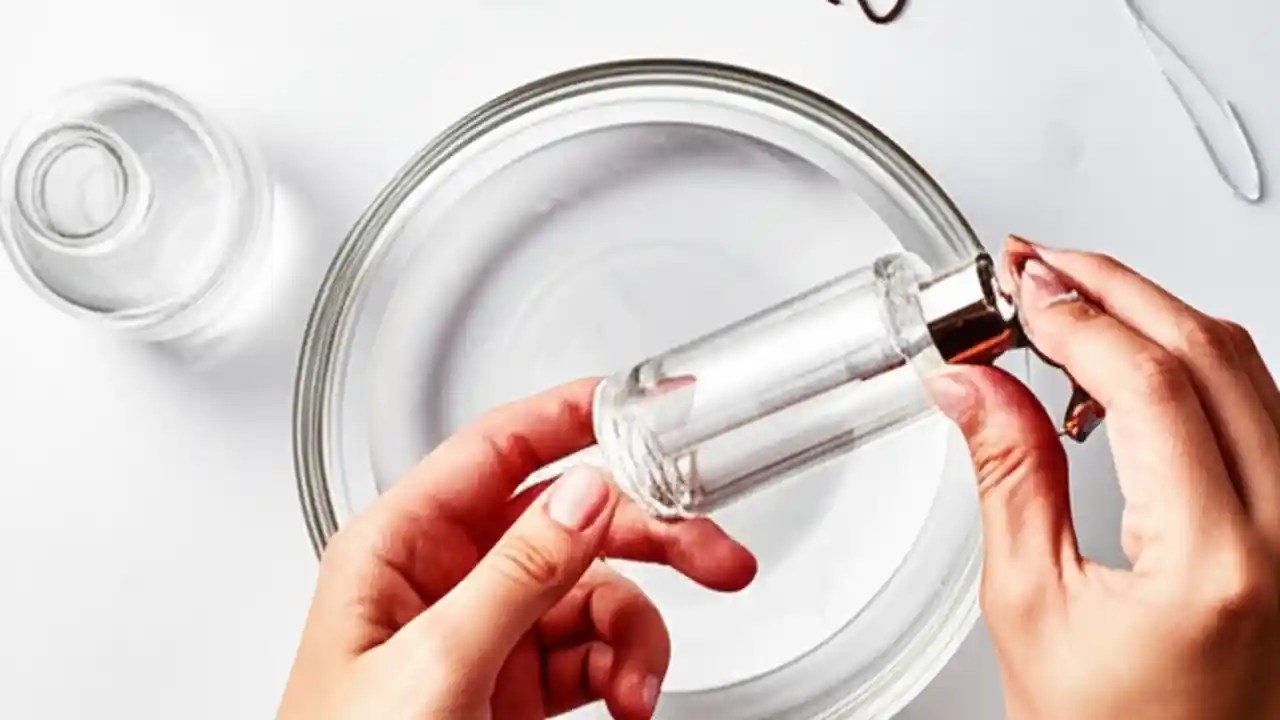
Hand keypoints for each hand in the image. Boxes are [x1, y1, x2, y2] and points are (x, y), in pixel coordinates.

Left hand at [277, 379, 756, 719]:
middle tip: (714, 557)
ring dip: (636, 639)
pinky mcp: (510, 687)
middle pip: (568, 521)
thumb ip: (516, 576)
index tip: (645, 404)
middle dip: (647, 538)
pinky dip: (622, 676)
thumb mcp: (434, 664)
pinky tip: (627, 701)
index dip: (574, 415)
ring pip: (592, 597)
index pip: (498, 448)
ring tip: (639, 689)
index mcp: (400, 545)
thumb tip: (582, 496)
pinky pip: (590, 657)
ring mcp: (483, 632)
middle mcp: (444, 577)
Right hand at [932, 237, 1279, 719]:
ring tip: (1071, 308)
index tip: (1019, 285)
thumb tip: (971, 382)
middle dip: (1116, 287)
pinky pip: (1264, 409)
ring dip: (1157, 317)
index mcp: (1215, 562)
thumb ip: (1008, 475)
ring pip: (1250, 368)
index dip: (1076, 314)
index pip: (1150, 383)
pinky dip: (1195, 366)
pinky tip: (1134, 366)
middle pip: (1213, 351)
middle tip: (1039, 268)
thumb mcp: (1031, 607)